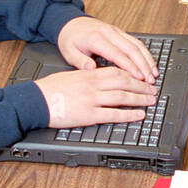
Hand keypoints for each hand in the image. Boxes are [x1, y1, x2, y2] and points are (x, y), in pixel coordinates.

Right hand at [34, 67, 157, 128]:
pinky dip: (129, 115)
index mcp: (88, 74)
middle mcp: (93, 85)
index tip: (142, 78)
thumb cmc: (49, 89)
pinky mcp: (89, 115)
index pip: (117, 71)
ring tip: (150, 101)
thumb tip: (98, 76)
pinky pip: (113, 114)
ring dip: (139, 99)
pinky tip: (138, 115)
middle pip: (124, 83)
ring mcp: (92, 100)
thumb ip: (86, 75)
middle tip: (152, 90)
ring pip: (122, 97)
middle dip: (141, 86)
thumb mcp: (70, 75)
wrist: (35, 100)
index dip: (133, 74)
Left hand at [57, 16, 157, 82]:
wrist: (70, 22)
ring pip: (137, 45)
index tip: (138, 78)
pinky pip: (136, 42)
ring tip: (154, 74)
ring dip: (147, 60)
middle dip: (143, 65)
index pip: (118, 54)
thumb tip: (92, 69)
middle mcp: (109, 33)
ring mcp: (116, 31)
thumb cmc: (70, 39)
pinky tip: (149, 63)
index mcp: (97, 39)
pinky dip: (145, 53)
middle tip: (150, 80)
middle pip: (132, 49)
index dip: (130, 67)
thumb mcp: (69, 52)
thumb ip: (80, 62)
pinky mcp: (120, 32)